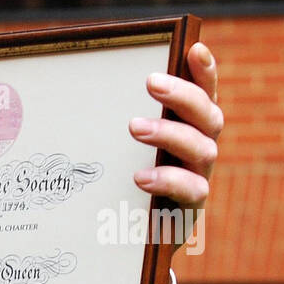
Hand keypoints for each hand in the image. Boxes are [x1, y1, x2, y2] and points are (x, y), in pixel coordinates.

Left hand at [129, 41, 222, 248]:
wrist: (137, 236)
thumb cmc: (125, 182)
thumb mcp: (122, 149)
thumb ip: (116, 121)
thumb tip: (75, 86)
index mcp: (190, 127)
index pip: (205, 93)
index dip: (205, 71)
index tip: (194, 48)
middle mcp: (202, 148)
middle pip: (208, 115)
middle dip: (182, 95)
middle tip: (151, 82)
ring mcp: (200, 177)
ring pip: (202, 149)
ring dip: (169, 134)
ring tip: (134, 127)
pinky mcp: (192, 208)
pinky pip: (192, 191)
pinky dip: (168, 180)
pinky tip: (141, 177)